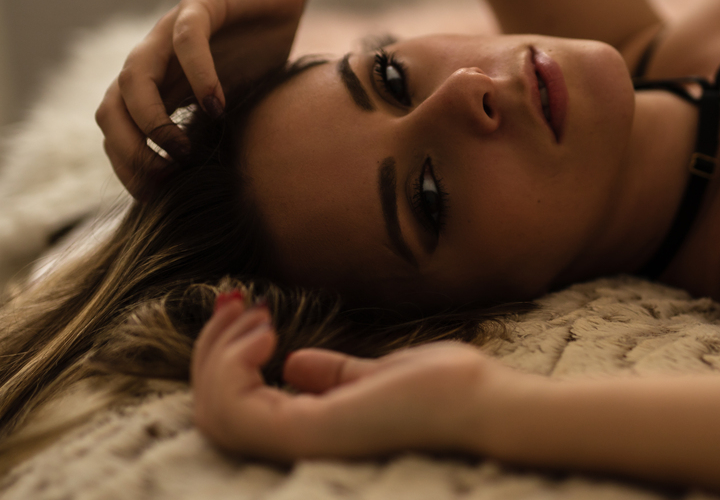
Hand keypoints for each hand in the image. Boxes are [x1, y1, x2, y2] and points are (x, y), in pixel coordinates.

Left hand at [95, 0, 306, 197]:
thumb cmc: (259, 48)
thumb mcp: (234, 101)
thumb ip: (212, 132)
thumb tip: (207, 188)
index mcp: (156, 85)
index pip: (117, 131)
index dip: (127, 167)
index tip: (157, 196)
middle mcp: (153, 60)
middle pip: (110, 109)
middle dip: (129, 152)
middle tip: (164, 180)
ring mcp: (170, 31)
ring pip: (133, 78)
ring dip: (150, 120)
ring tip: (182, 150)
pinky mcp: (201, 5)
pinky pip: (186, 41)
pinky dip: (197, 76)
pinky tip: (217, 105)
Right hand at [190, 293, 505, 460]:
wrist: (482, 400)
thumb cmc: (444, 388)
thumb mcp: (375, 372)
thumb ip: (334, 374)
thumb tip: (294, 363)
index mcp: (311, 431)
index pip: (235, 410)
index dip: (224, 358)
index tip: (247, 308)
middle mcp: (299, 444)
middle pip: (212, 412)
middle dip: (211, 349)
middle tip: (236, 302)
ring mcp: (302, 443)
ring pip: (213, 415)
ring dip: (218, 354)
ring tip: (256, 315)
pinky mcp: (310, 434)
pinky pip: (235, 413)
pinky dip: (233, 368)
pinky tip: (266, 332)